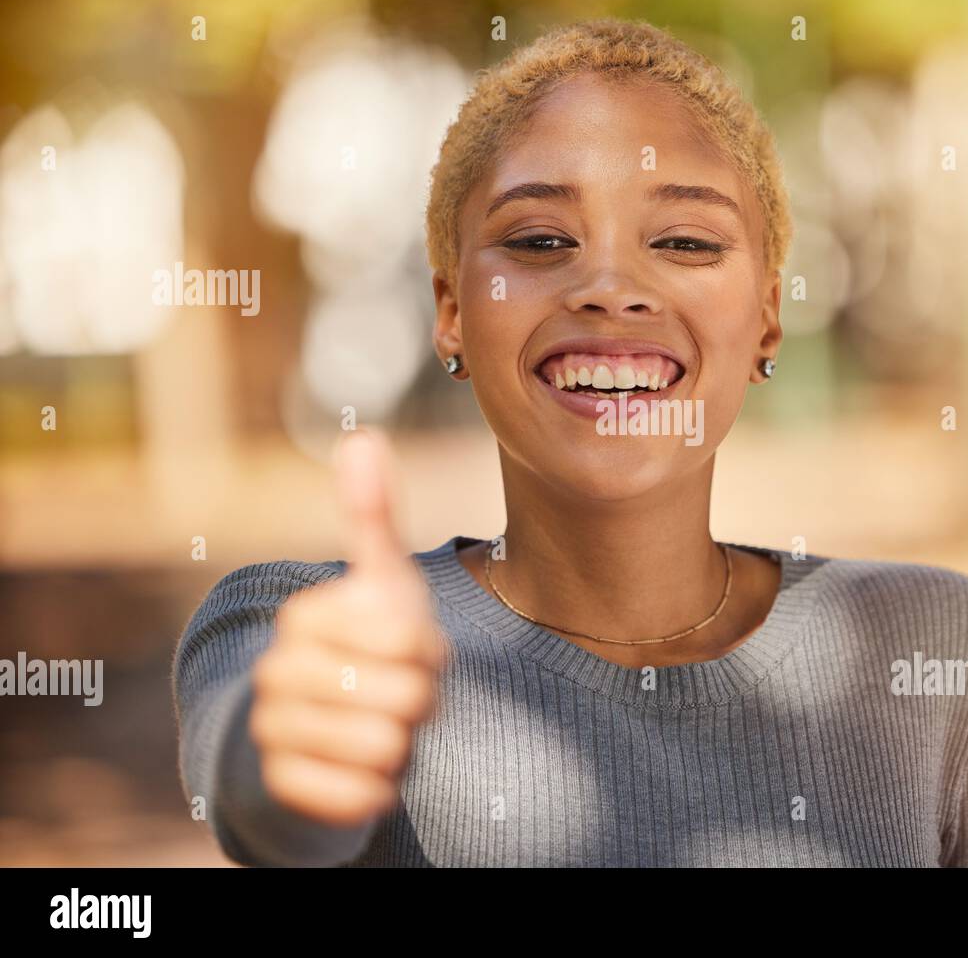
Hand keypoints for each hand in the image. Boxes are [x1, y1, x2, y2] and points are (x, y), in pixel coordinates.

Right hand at [249, 430, 448, 826]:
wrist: (322, 732)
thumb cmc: (367, 647)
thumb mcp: (380, 582)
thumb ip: (373, 516)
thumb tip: (361, 436)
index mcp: (304, 616)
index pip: (412, 640)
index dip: (430, 651)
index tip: (408, 650)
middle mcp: (275, 672)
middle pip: (406, 698)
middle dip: (419, 702)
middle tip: (395, 694)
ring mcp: (271, 732)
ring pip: (387, 748)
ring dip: (401, 744)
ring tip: (380, 727)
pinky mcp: (282, 790)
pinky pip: (364, 797)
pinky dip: (380, 788)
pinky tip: (361, 768)